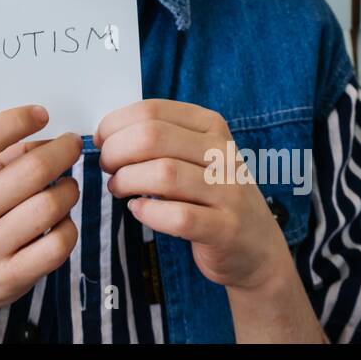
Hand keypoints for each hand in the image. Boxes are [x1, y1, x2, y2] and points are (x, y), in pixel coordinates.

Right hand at [0, 104, 82, 339]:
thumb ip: (4, 156)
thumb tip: (52, 142)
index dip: (17, 120)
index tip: (41, 114)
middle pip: (30, 171)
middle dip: (63, 152)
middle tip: (72, 146)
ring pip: (49, 207)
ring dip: (69, 190)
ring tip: (67, 187)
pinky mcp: (10, 277)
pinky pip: (57, 245)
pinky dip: (69, 227)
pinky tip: (62, 221)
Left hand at [95, 99, 291, 292]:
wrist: (258, 248)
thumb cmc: (212, 196)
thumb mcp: (195, 156)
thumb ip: (160, 140)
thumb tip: (107, 134)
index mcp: (211, 126)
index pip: (152, 111)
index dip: (116, 124)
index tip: (102, 141)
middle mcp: (223, 153)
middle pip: (152, 137)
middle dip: (116, 152)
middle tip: (107, 167)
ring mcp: (229, 191)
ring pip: (163, 174)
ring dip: (127, 181)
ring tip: (118, 188)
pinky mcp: (226, 229)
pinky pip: (179, 216)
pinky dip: (149, 213)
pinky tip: (138, 210)